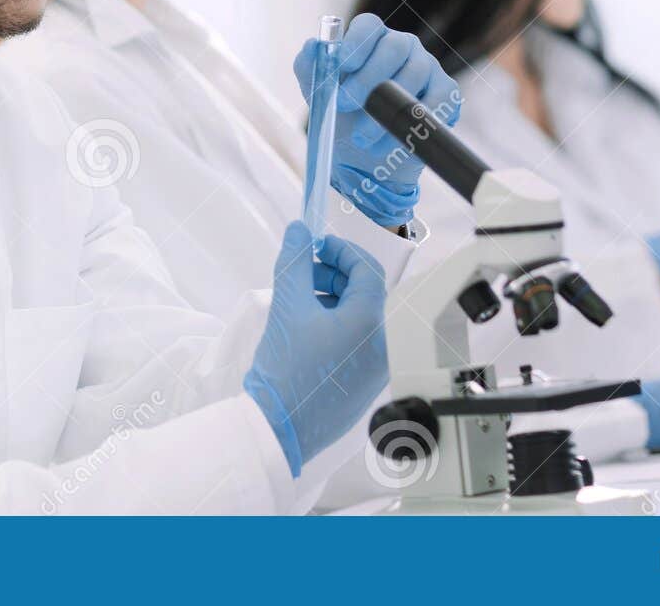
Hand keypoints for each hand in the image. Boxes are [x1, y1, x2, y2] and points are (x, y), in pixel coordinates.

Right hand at [243, 223, 388, 475]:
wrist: (276, 429)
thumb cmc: (285, 367)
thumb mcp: (286, 305)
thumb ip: (294, 260)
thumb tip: (298, 231)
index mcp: (370, 322)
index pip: (367, 269)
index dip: (341, 251)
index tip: (315, 248)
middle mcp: (382, 346)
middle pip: (365, 294)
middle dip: (333, 277)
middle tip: (302, 276)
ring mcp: (376, 370)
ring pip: (360, 320)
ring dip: (332, 303)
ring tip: (298, 307)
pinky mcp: (365, 388)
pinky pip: (357, 346)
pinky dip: (335, 330)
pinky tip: (305, 335)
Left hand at [293, 13, 459, 226]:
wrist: (366, 158)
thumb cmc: (343, 116)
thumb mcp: (319, 93)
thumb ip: (309, 66)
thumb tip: (313, 45)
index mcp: (371, 39)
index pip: (369, 25)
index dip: (356, 41)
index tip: (342, 65)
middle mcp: (403, 45)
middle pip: (394, 47)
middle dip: (368, 77)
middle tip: (344, 104)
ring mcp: (427, 66)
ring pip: (415, 76)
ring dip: (385, 110)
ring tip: (361, 138)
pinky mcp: (445, 92)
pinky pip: (438, 101)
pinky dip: (414, 124)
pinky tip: (392, 143)